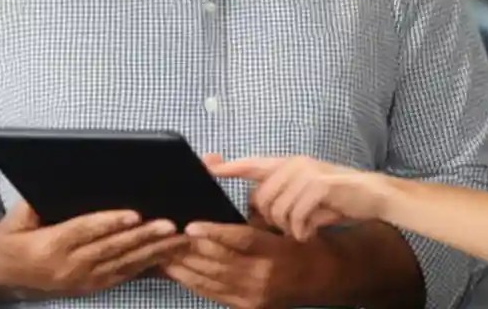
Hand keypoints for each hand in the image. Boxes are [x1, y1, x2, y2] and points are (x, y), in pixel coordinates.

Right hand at [0, 200, 188, 298]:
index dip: (111, 222)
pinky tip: (169, 253)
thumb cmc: (13, 240)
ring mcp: (83, 280)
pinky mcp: (93, 286)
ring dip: (154, 252)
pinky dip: (149, 264)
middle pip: (112, 248)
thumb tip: (53, 180)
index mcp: (49, 247)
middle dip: (144, 236)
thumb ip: (32, 203)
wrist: (5, 275)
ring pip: (125, 264)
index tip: (135, 213)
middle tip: (171, 224)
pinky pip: (125, 275)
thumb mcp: (14, 219)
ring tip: (179, 238)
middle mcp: (69, 267)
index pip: (85, 231)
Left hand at [162, 219, 328, 308]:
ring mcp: (255, 296)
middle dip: (188, 250)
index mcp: (276, 250)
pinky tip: (176, 272)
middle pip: (219, 262)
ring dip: (184, 267)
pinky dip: (193, 282)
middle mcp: (264, 276)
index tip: (191, 225)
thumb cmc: (301, 241)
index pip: (242, 240)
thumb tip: (217, 190)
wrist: (326, 277)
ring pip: (212, 280)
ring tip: (161, 253)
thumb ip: (252, 212)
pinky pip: (214, 294)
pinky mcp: (248, 308)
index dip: (215, 233)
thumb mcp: (283, 222)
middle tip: (164, 235)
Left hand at [210, 156, 394, 240]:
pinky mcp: (320, 185)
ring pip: (277, 211)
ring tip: (304, 231)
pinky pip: (296, 216)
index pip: (251, 164)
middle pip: (260, 199)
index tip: (207, 165)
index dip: (228, 167)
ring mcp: (307, 173)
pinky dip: (302, 231)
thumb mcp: (306, 194)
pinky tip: (311, 233)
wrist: (374, 193)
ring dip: (288, 228)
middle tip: (291, 229)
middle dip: (271, 221)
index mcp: (288, 164)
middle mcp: (294, 164)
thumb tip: (257, 211)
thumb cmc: (338, 198)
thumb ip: (282, 197)